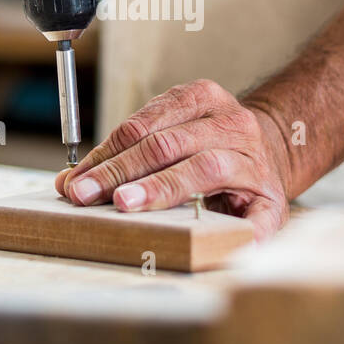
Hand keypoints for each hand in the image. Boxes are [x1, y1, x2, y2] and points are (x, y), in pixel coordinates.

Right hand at [54, 79, 293, 238]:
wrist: (267, 142)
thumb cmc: (255, 187)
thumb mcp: (267, 214)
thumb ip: (254, 232)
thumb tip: (243, 251)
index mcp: (250, 160)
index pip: (203, 168)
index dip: (160, 185)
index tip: (124, 203)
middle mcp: (233, 126)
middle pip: (168, 145)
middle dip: (119, 171)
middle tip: (84, 194)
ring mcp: (210, 103)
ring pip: (148, 125)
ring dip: (106, 155)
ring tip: (76, 181)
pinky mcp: (189, 92)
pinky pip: (142, 113)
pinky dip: (111, 140)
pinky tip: (89, 162)